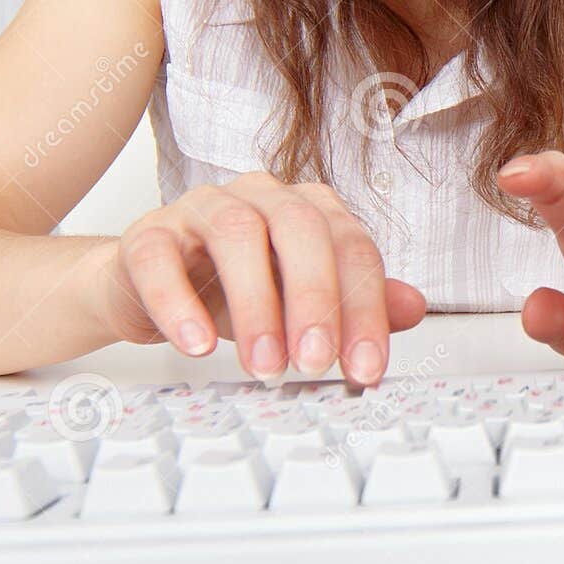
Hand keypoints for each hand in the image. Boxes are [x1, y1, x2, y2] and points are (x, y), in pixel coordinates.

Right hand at [89, 174, 426, 384]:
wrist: (149, 291)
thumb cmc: (232, 292)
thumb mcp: (300, 305)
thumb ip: (357, 303)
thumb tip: (415, 308)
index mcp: (307, 208)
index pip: (351, 245)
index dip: (364, 307)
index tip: (365, 368)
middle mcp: (260, 196)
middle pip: (299, 226)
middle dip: (315, 297)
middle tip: (315, 363)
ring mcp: (201, 208)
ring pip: (236, 234)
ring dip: (255, 305)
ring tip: (264, 366)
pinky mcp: (148, 235)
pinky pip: (159, 257)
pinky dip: (179, 302)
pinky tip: (196, 345)